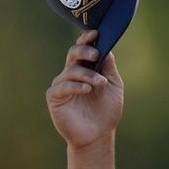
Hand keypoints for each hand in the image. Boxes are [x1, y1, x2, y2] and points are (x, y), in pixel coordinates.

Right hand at [46, 30, 123, 149]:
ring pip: (71, 71)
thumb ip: (109, 68)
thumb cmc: (106, 111)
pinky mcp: (55, 97)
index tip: (96, 33)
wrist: (98, 135)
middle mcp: (72, 74)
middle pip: (73, 54)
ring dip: (87, 74)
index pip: (83, 50)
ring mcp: (62, 85)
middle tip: (95, 54)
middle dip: (84, 51)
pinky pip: (63, 86)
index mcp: (86, 69)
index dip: (87, 40)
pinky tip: (87, 89)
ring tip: (99, 83)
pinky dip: (75, 85)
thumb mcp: (113, 87)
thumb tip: (107, 48)